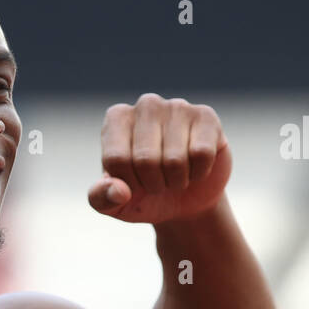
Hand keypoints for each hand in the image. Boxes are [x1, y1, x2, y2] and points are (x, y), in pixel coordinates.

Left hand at [87, 94, 230, 223]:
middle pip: (145, 159)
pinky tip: (196, 166)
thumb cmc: (143, 196)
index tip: (133, 182)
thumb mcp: (114, 204)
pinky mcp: (206, 117)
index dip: (127, 183)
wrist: (184, 201)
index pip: (116, 159)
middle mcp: (146, 105)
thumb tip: (118, 191)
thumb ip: (101, 198)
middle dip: (153, 184)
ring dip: (176, 181)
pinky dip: (199, 172)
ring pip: (175, 160)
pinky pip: (201, 154)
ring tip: (176, 175)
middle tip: (158, 181)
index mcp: (116, 118)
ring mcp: (178, 107)